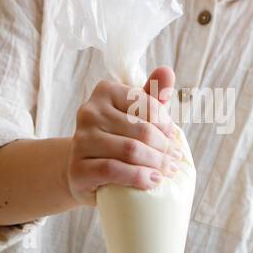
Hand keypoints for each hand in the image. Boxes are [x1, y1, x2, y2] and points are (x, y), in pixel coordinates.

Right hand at [65, 65, 180, 206]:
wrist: (85, 170)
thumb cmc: (117, 137)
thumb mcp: (135, 114)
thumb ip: (152, 94)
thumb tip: (167, 71)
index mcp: (105, 91)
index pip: (147, 105)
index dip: (165, 124)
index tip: (172, 138)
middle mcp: (88, 111)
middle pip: (141, 130)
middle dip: (164, 147)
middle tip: (175, 159)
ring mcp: (80, 140)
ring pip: (130, 150)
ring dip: (156, 164)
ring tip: (168, 171)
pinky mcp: (77, 168)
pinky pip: (114, 170)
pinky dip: (139, 177)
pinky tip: (152, 181)